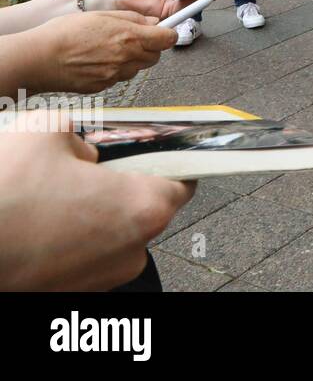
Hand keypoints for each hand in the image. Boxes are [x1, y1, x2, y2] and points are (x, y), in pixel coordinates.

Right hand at [0, 111, 193, 290]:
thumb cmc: (3, 193)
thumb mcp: (49, 131)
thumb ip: (85, 137)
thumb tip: (86, 150)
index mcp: (142, 208)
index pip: (182, 183)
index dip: (170, 163)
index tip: (157, 154)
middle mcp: (130, 251)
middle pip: (144, 210)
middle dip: (119, 188)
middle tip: (83, 171)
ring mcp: (100, 279)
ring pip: (112, 236)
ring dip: (91, 216)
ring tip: (49, 200)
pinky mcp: (70, 293)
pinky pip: (83, 258)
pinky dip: (68, 241)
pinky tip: (38, 224)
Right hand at [29, 11, 177, 93]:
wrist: (37, 58)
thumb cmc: (64, 33)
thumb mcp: (101, 14)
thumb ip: (131, 18)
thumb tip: (153, 22)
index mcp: (129, 37)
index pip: (167, 39)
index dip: (168, 34)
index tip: (165, 31)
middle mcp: (126, 58)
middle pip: (155, 56)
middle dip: (149, 48)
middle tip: (132, 39)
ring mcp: (115, 75)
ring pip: (136, 69)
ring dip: (131, 60)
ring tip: (107, 49)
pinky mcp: (103, 87)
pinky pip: (118, 78)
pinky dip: (114, 70)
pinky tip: (96, 61)